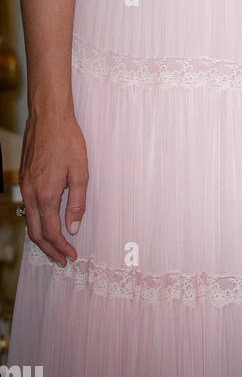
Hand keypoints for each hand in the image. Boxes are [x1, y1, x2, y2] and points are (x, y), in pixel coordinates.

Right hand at [18, 109, 88, 264]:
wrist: (49, 117)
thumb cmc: (67, 140)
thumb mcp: (81, 171)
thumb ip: (78, 202)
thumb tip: (74, 227)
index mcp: (46, 194)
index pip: (51, 232)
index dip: (61, 247)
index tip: (71, 256)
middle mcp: (31, 193)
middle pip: (35, 233)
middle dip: (49, 250)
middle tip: (62, 260)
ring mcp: (25, 186)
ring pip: (28, 221)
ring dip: (41, 238)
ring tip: (55, 247)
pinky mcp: (24, 179)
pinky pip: (27, 208)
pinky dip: (35, 222)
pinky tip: (46, 223)